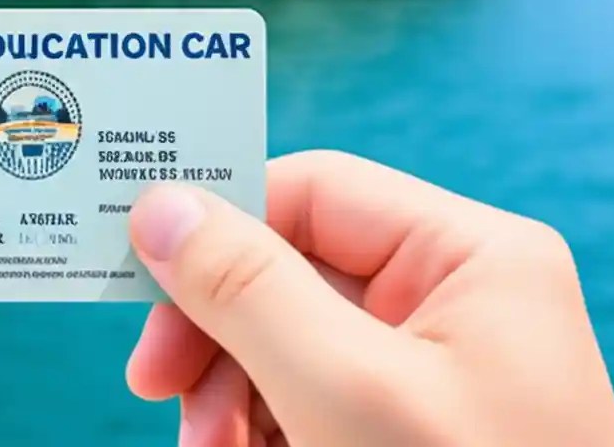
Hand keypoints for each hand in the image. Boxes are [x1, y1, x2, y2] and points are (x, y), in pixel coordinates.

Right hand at [126, 151, 613, 445]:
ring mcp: (434, 368)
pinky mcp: (406, 425)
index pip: (314, 191)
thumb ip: (248, 288)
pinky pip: (308, 397)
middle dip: (217, 334)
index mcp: (472, 256)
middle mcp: (456, 299)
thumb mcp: (344, 390)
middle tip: (155, 382)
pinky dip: (260, 426)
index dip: (220, 223)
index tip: (141, 272)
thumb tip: (161, 205)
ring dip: (227, 394)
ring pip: (286, 341)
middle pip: (289, 272)